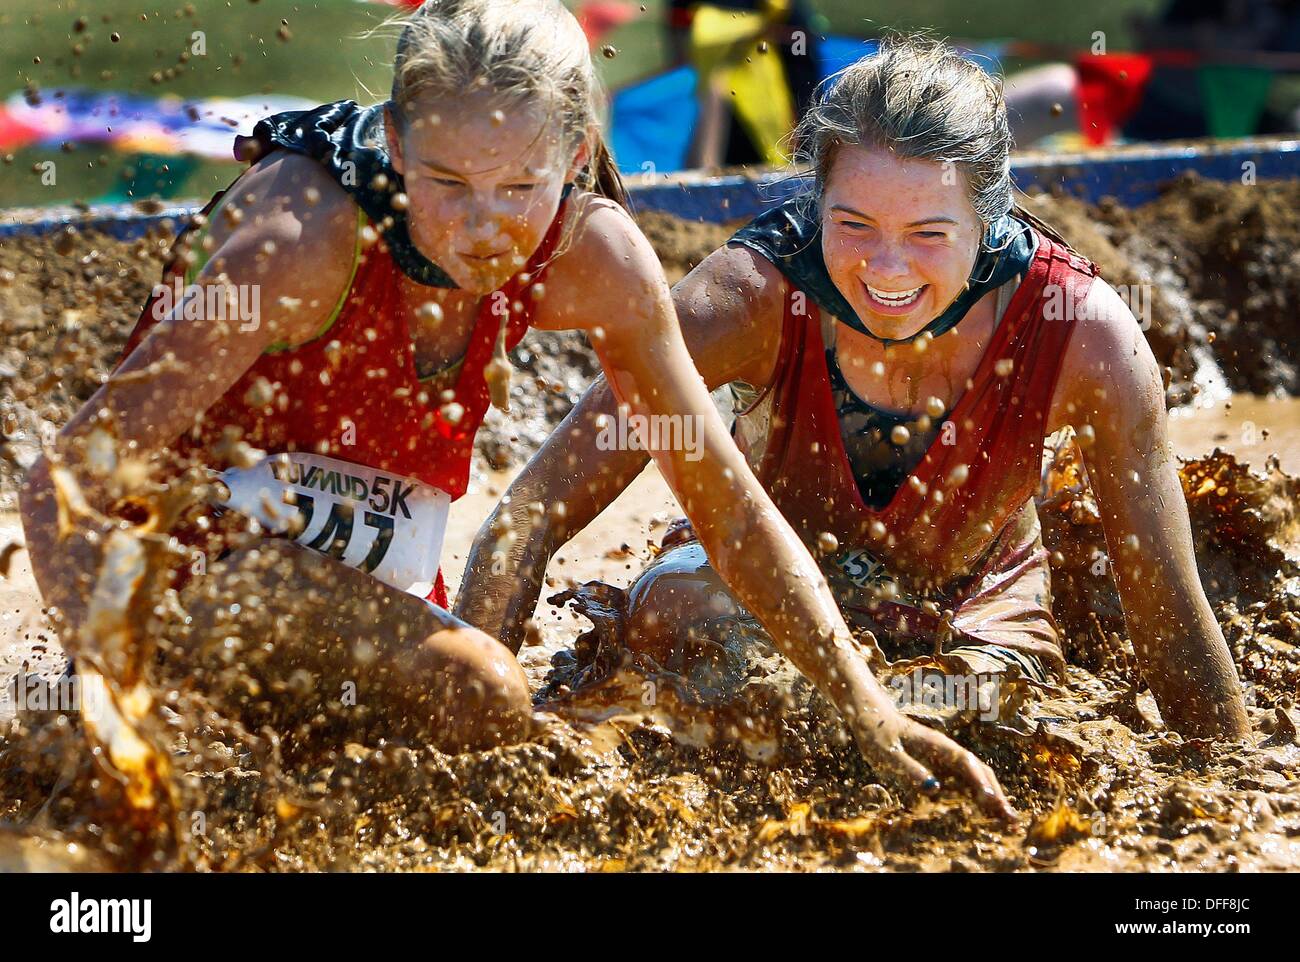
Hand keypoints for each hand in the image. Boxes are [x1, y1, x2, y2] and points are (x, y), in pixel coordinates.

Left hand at [856, 709, 1018, 823]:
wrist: (869, 717)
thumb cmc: (877, 734)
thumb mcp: (888, 754)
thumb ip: (909, 769)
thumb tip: (933, 788)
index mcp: (937, 744)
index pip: (966, 763)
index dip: (979, 782)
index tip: (991, 801)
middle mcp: (946, 751)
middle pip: (979, 772)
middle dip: (995, 794)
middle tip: (1010, 819)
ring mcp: (945, 759)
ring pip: (975, 779)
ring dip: (991, 798)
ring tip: (1006, 821)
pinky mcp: (939, 767)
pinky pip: (963, 783)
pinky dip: (977, 798)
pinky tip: (985, 813)